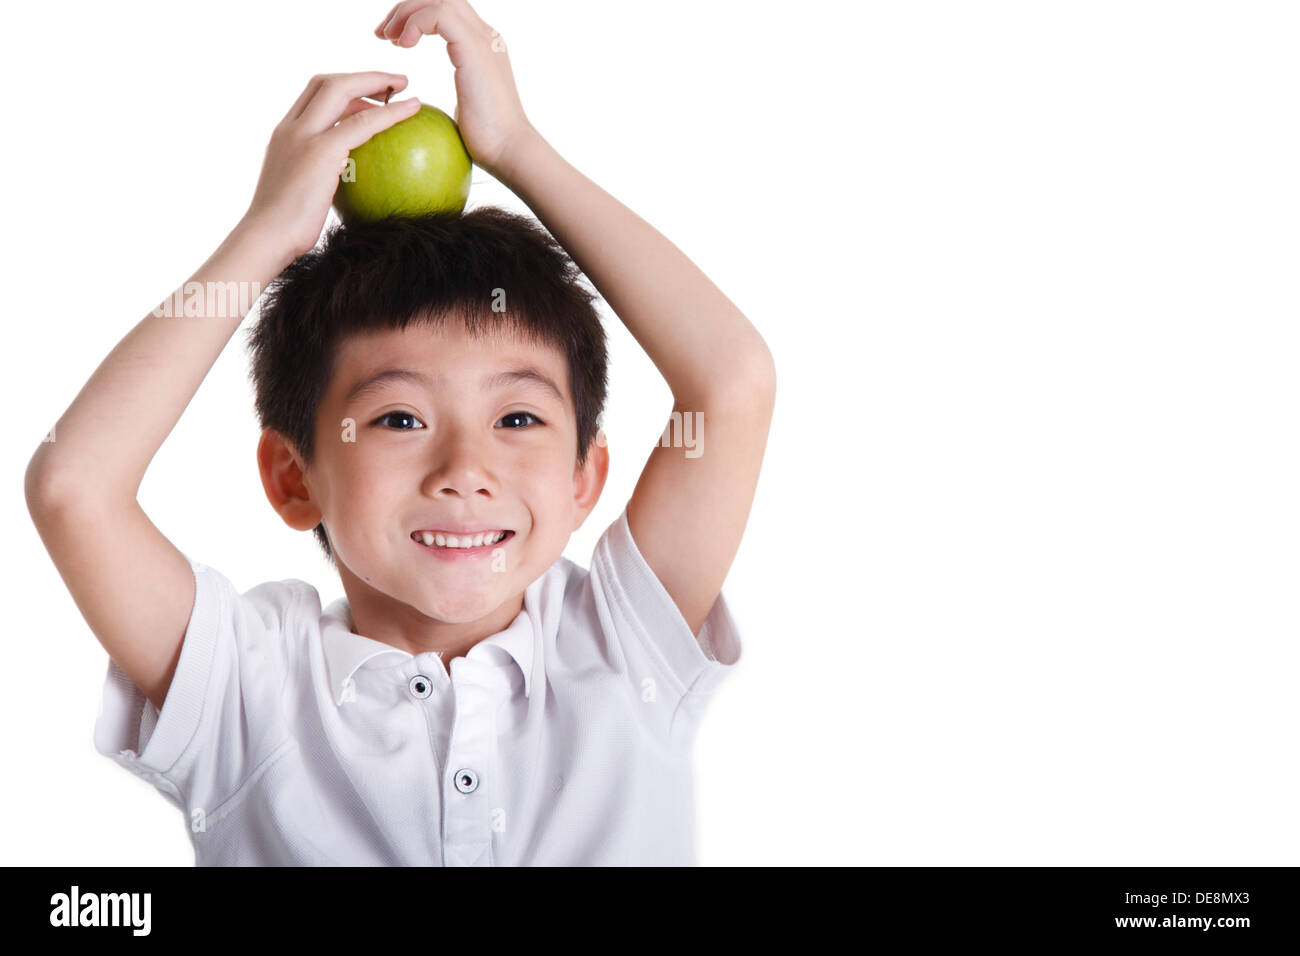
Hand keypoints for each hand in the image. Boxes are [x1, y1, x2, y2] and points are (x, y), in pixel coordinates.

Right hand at [241, 72, 420, 261]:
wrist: (266, 239)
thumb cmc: (284, 232)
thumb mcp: (300, 196)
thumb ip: (318, 181)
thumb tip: (347, 189)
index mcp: (283, 135)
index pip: (312, 97)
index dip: (342, 89)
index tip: (368, 95)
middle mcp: (291, 128)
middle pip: (326, 83)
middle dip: (361, 76)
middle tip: (394, 83)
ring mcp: (303, 136)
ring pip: (342, 89)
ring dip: (376, 82)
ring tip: (406, 88)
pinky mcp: (321, 151)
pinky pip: (363, 122)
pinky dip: (391, 112)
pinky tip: (414, 109)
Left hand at [375, 0, 535, 179]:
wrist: (509, 150)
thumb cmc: (488, 141)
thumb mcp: (467, 107)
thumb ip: (456, 91)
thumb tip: (431, 103)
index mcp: (483, 47)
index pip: (446, 11)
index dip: (414, 17)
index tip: (392, 40)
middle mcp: (486, 36)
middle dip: (407, 9)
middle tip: (383, 35)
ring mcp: (483, 39)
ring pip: (438, 0)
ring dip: (407, 14)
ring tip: (390, 39)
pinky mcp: (474, 47)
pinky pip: (438, 14)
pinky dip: (415, 24)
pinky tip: (404, 47)